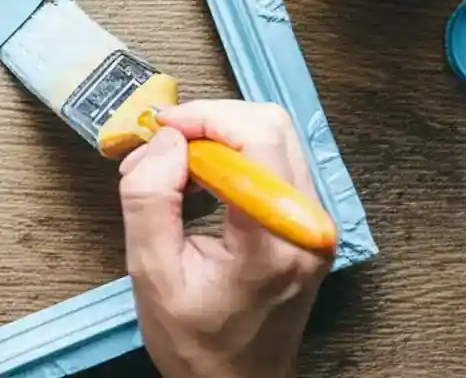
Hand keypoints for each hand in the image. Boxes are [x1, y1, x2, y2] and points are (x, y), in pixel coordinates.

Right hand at [118, 100, 330, 377]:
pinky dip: (235, 155)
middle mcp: (308, 227)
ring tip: (179, 169)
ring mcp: (315, 226)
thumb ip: (150, 200)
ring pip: (275, 137)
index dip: (202, 119)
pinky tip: (203, 181)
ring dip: (222, 136)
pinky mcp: (308, 225)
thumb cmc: (199, 346)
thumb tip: (164, 142)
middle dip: (210, 122)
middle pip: (270, 125)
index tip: (160, 129)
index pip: (254, 138)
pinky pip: (276, 162)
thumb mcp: (152, 274)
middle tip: (166, 146)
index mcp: (273, 241)